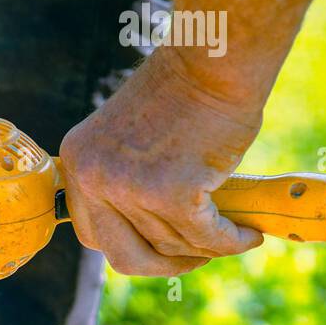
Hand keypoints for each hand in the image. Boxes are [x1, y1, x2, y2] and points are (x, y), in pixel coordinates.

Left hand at [58, 47, 265, 275]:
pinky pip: (206, 236)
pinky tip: (248, 235)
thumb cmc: (181, 90)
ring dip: (205, 248)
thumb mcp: (127, 139)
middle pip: (123, 254)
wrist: (210, 59)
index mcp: (77, 162)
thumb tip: (150, 233)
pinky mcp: (172, 194)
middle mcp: (92, 177)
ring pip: (171, 245)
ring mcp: (129, 187)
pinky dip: (231, 241)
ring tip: (232, 234)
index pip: (91, 233)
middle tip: (195, 258)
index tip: (158, 248)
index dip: (128, 246)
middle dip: (163, 265)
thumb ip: (124, 179)